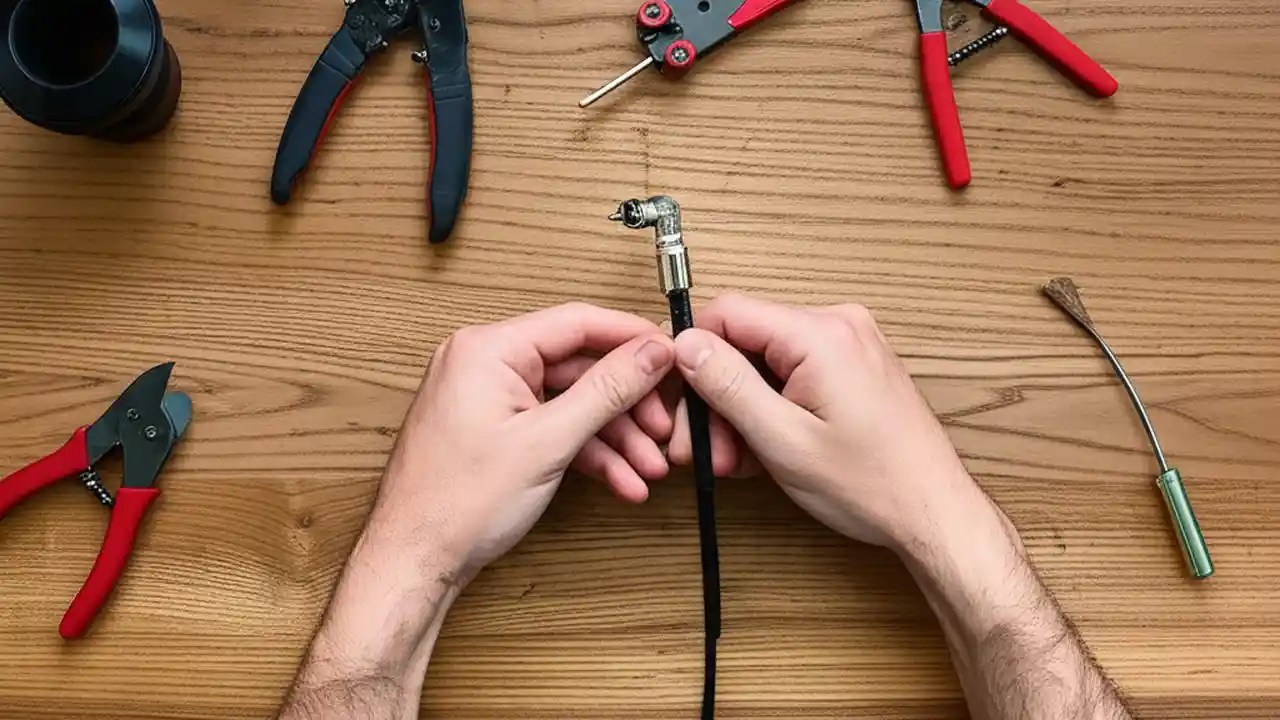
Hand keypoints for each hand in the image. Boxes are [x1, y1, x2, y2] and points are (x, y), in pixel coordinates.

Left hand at [371, 303, 675, 578]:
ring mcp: (488, 397)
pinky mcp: (494, 429)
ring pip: (570, 403)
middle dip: (627, 405)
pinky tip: (620, 480)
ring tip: (647, 467)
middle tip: (664, 427)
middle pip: (579, 367)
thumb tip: (651, 352)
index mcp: (488, 349)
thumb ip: (607, 390)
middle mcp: (484, 363)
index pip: (576, 323)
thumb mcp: (548, 442)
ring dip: (614, 436)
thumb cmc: (456, 504)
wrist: (415, 561)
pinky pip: (551, 426)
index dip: (631, 338)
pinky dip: (586, 451)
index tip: (671, 356)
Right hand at [668, 295, 980, 550]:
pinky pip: (791, 374)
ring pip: (764, 362)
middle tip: (701, 450)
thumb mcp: (782, 440)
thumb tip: (685, 344)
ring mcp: (848, 345)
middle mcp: (838, 326)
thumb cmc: (872, 484)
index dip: (690, 355)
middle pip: (744, 341)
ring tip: (734, 461)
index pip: (727, 312)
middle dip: (716, 397)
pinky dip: (769, 408)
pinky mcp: (852, 366)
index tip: (675, 400)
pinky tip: (761, 450)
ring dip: (740, 410)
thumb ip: (728, 386)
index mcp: (821, 334)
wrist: (933, 513)